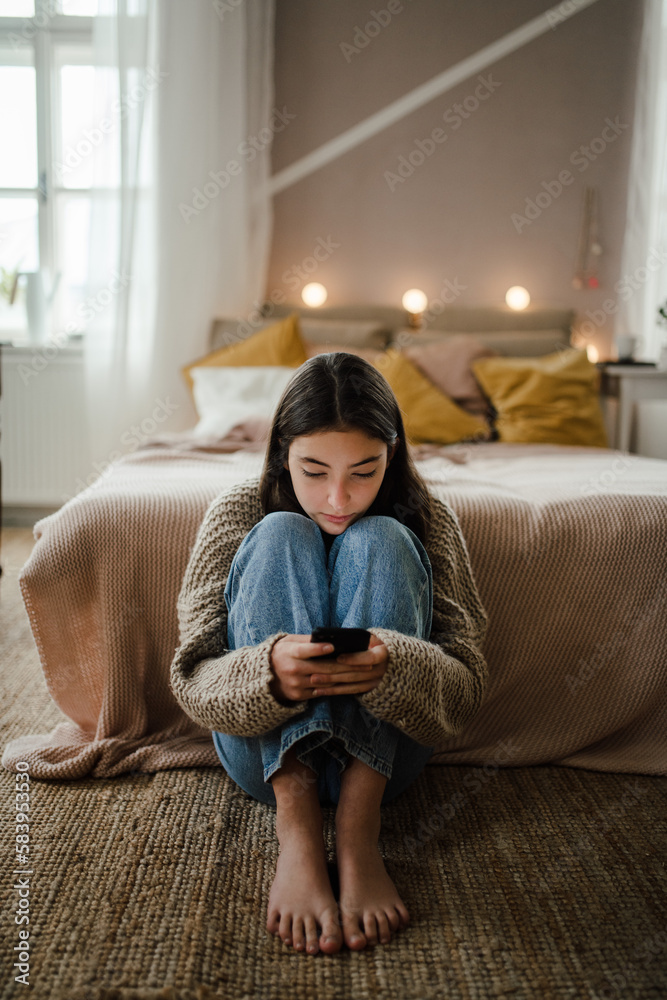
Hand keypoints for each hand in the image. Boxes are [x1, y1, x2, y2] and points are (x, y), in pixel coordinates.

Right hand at [269, 633, 387, 702]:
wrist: (266, 676)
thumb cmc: (283, 653)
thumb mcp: (289, 642)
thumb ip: (308, 641)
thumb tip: (329, 638)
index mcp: (288, 653)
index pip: (304, 651)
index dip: (318, 649)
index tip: (333, 646)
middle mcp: (292, 670)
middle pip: (322, 668)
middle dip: (346, 665)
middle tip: (365, 662)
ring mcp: (296, 685)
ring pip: (326, 681)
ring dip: (346, 677)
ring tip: (363, 672)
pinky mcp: (300, 696)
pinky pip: (322, 691)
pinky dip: (337, 686)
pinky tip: (351, 682)